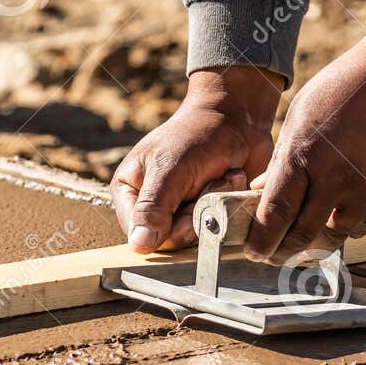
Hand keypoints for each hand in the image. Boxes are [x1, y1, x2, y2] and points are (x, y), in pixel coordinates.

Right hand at [111, 65, 281, 251]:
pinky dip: (228, 207)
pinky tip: (230, 182)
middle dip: (196, 214)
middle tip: (208, 182)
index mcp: (129, 193)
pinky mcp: (206, 214)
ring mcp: (180, 213)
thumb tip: (138, 246)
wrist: (236, 118)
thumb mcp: (169, 168)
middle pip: (170, 241)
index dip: (165, 231)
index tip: (188, 211)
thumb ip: (153, 207)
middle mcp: (151, 207)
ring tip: (221, 177)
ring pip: (196, 236)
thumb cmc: (196, 135)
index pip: (139, 236)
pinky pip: (217, 229)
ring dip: (214, 207)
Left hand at [245, 38, 365, 262]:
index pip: (275, 216)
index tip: (254, 252)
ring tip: (304, 241)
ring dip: (315, 244)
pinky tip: (338, 217)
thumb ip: (281, 159)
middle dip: (283, 253)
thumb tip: (260, 191)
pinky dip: (346, 227)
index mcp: (302, 157)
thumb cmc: (344, 89)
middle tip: (274, 255)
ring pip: (333, 239)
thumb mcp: (301, 117)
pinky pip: (362, 226)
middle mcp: (333, 180)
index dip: (261, 242)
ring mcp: (364, 191)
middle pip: (302, 237)